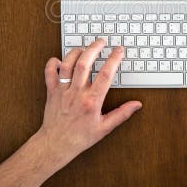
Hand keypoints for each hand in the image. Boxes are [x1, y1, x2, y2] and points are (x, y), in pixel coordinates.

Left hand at [36, 39, 141, 169]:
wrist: (56, 144)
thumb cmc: (80, 137)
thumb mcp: (105, 128)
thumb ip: (121, 114)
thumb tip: (136, 105)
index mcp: (92, 101)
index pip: (106, 74)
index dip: (114, 59)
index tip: (119, 51)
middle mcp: (77, 93)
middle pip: (85, 64)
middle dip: (94, 49)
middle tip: (101, 41)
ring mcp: (63, 91)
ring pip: (67, 65)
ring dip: (76, 52)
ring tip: (84, 48)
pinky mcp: (52, 92)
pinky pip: (50, 72)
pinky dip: (53, 62)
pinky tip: (60, 59)